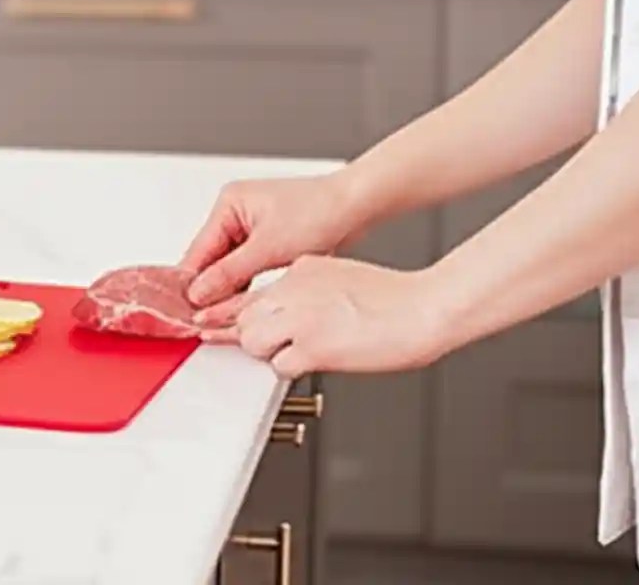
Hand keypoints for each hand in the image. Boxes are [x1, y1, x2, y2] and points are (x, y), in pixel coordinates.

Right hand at [180, 174, 365, 320]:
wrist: (356, 207)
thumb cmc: (320, 212)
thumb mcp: (267, 248)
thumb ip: (228, 273)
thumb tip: (200, 291)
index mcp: (229, 204)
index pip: (199, 250)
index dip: (192, 282)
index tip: (186, 308)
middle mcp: (236, 212)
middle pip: (211, 258)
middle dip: (212, 285)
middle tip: (206, 314)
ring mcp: (252, 226)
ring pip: (229, 265)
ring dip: (230, 285)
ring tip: (228, 308)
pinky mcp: (268, 239)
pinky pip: (246, 265)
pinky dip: (246, 281)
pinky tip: (247, 298)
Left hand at [226, 255, 451, 379]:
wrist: (426, 308)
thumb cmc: (395, 299)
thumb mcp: (339, 277)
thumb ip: (306, 291)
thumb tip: (285, 314)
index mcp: (302, 269)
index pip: (252, 292)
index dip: (232, 312)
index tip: (212, 322)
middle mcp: (295, 289)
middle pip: (245, 317)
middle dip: (251, 336)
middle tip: (270, 345)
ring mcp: (301, 317)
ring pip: (253, 340)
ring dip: (271, 352)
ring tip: (302, 351)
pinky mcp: (312, 346)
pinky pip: (280, 365)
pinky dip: (293, 369)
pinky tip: (316, 361)